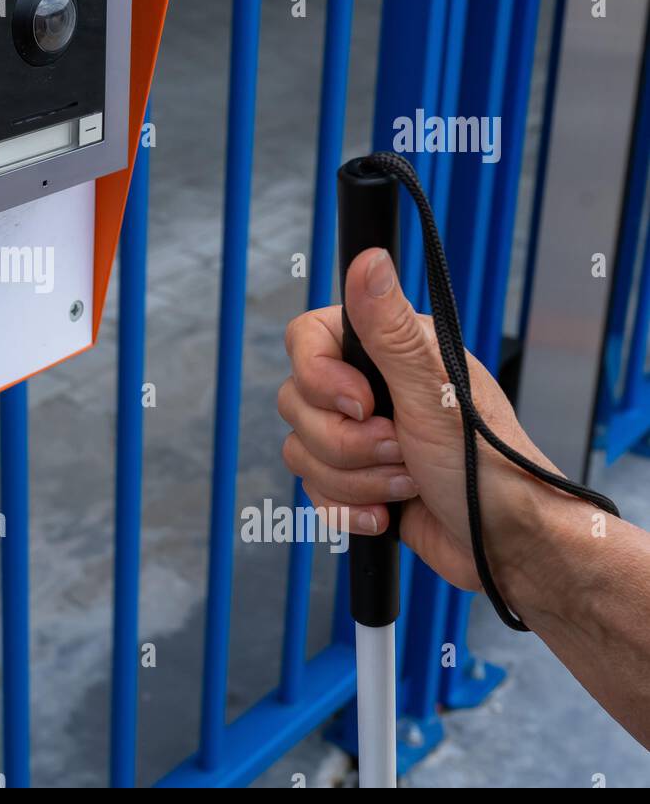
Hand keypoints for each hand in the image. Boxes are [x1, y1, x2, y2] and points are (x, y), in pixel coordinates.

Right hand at [278, 248, 558, 591]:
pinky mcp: (355, 479)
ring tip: (407, 481)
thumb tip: (369, 257)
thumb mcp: (433, 391)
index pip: (306, 340)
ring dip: (356, 478)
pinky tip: (389, 511)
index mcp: (388, 350)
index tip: (364, 402)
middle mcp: (370, 387)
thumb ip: (389, 327)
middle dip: (346, 443)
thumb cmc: (488, 467)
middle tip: (401, 448)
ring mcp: (359, 435)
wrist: (506, 546)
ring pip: (300, 450)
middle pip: (297, 403)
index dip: (322, 379)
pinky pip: (312, 489)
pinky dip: (350, 507)